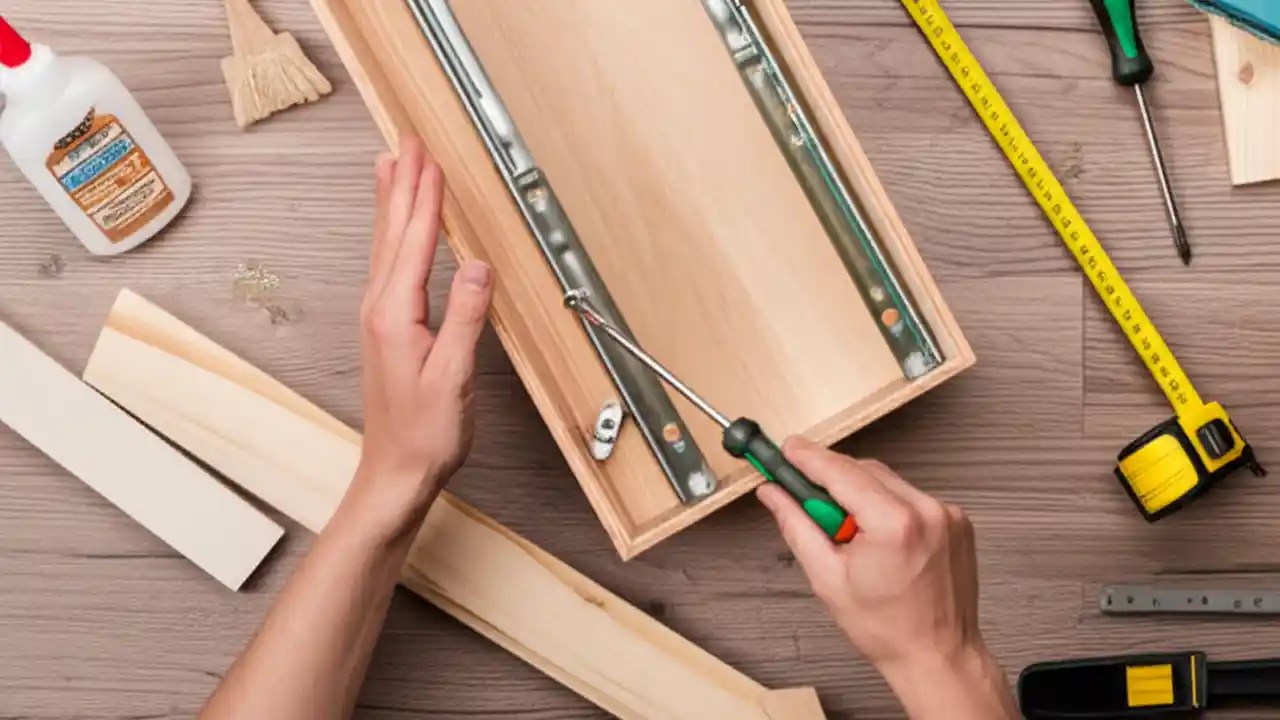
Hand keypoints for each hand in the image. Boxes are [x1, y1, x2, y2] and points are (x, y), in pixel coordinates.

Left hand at [352, 136, 493, 530]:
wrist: (394, 473)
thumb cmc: (425, 434)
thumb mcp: (453, 377)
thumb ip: (466, 318)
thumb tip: (477, 264)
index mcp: (395, 315)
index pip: (413, 242)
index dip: (424, 196)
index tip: (428, 156)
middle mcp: (379, 310)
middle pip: (392, 233)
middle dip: (402, 184)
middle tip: (406, 142)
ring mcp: (379, 319)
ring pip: (385, 246)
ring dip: (393, 203)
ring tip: (392, 167)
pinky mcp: (386, 330)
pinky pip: (388, 266)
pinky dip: (394, 235)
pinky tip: (398, 232)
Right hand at [757, 438, 1016, 718]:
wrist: (937, 656)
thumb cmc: (887, 628)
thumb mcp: (827, 578)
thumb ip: (797, 526)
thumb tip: (773, 494)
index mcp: (894, 524)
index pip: (840, 472)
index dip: (808, 457)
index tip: (787, 449)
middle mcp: (926, 510)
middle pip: (864, 470)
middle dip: (831, 477)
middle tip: (803, 492)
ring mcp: (947, 514)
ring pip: (887, 481)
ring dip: (860, 493)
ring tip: (847, 532)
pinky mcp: (957, 520)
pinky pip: (910, 496)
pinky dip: (887, 505)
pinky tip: (877, 535)